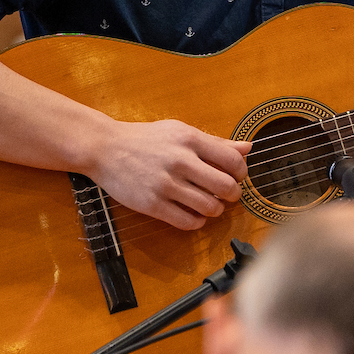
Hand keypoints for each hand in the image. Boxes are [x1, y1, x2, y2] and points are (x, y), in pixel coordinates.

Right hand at [93, 119, 252, 230]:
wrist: (105, 148)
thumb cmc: (145, 139)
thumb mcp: (180, 131)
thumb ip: (214, 142)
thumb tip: (248, 147)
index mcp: (189, 139)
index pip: (233, 161)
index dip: (241, 173)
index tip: (235, 177)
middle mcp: (180, 161)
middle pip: (226, 187)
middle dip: (233, 195)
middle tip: (227, 195)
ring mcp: (165, 184)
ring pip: (210, 207)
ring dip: (215, 210)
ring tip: (210, 205)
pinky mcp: (152, 204)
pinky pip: (188, 222)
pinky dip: (197, 222)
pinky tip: (194, 214)